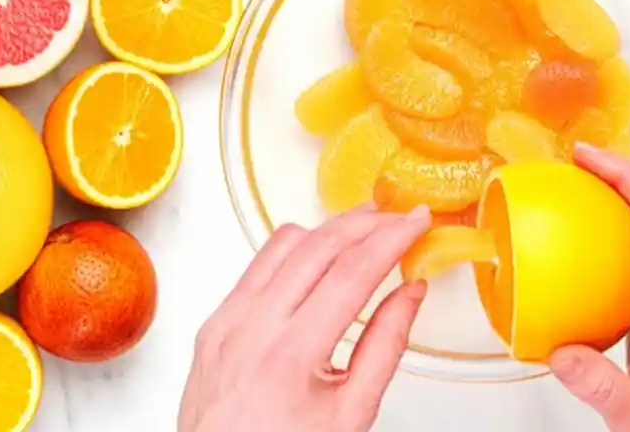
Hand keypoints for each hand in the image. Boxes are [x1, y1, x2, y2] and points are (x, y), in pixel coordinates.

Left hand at [179, 206, 432, 431]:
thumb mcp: (352, 414)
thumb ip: (385, 347)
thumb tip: (410, 292)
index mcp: (291, 356)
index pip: (351, 271)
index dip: (391, 238)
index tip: (417, 221)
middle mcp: (250, 330)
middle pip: (317, 246)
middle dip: (365, 223)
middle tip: (399, 217)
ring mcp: (225, 324)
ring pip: (281, 245)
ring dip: (328, 230)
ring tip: (364, 231)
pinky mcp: (212, 325)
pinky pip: (255, 268)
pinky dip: (293, 252)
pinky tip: (318, 260)